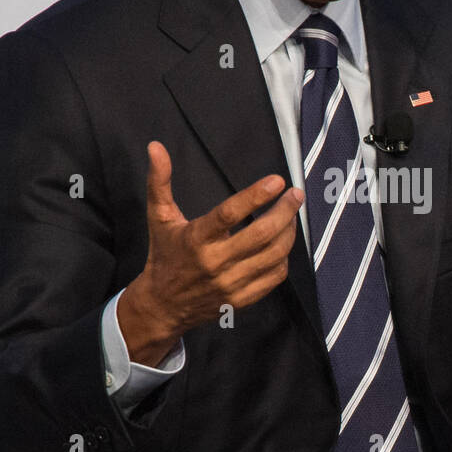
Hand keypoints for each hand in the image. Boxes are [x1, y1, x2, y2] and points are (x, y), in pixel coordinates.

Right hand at [117, 141, 302, 364]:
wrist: (162, 305)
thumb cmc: (164, 255)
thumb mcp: (159, 217)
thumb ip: (160, 181)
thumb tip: (156, 146)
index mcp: (196, 238)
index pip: (229, 214)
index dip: (256, 196)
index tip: (277, 181)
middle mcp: (215, 262)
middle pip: (261, 234)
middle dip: (285, 211)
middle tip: (295, 195)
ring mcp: (230, 283)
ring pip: (273, 255)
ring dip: (289, 232)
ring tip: (291, 215)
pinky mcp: (242, 299)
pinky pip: (274, 277)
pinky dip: (284, 257)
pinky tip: (282, 243)